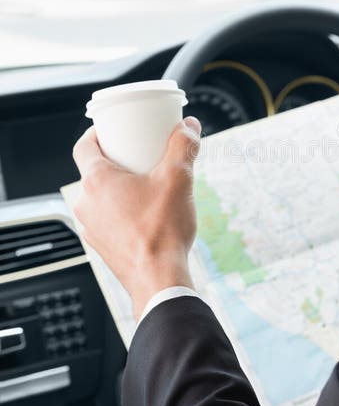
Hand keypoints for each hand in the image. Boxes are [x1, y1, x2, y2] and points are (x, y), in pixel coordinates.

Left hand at [72, 116, 200, 320]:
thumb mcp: (178, 179)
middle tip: (137, 156)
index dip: (96, 134)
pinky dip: (121, 211)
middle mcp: (86, 204)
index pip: (83, 146)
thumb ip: (183, 147)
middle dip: (115, 161)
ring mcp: (91, 228)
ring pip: (100, 197)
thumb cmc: (163, 230)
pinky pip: (107, 219)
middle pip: (93, 172)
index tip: (111, 130)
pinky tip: (144, 214)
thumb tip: (189, 125)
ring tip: (145, 185)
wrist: (159, 280)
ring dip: (118, 188)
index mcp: (97, 181)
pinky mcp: (102, 246)